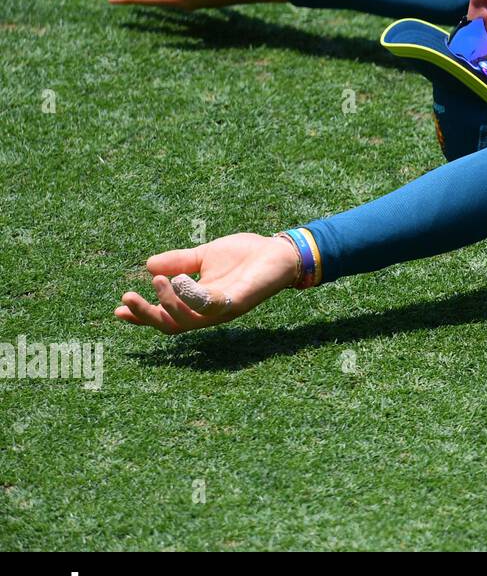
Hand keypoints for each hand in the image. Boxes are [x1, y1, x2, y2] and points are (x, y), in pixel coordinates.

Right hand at [115, 233, 301, 333]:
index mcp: (199, 301)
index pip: (166, 316)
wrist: (279, 250)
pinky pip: (210, 306)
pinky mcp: (238, 302)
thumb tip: (147, 265)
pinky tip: (181, 281)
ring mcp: (224, 309)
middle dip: (146, 316)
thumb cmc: (245, 254)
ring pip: (187, 320)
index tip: (118, 310)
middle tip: (127, 299)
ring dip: (167, 304)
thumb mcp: (205, 255)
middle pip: (171, 326)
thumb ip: (179, 262)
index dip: (141, 317)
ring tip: (158, 282)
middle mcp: (209, 311)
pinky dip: (192, 296)